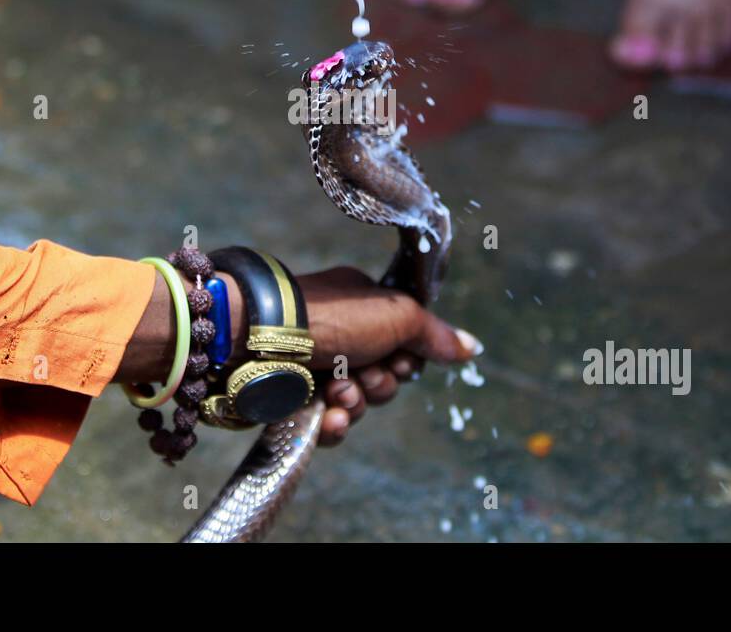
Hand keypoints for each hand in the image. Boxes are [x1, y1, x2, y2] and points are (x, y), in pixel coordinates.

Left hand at [122, 265, 481, 447]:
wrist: (258, 337)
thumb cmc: (332, 317)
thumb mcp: (396, 315)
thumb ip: (434, 335)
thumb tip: (473, 347)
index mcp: (361, 306)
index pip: (402, 342)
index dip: (405, 359)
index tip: (398, 360)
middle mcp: (338, 334)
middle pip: (382, 375)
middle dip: (378, 384)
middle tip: (362, 375)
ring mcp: (312, 365)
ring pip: (356, 402)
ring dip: (354, 404)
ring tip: (337, 394)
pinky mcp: (291, 395)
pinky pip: (326, 421)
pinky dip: (332, 423)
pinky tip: (327, 418)